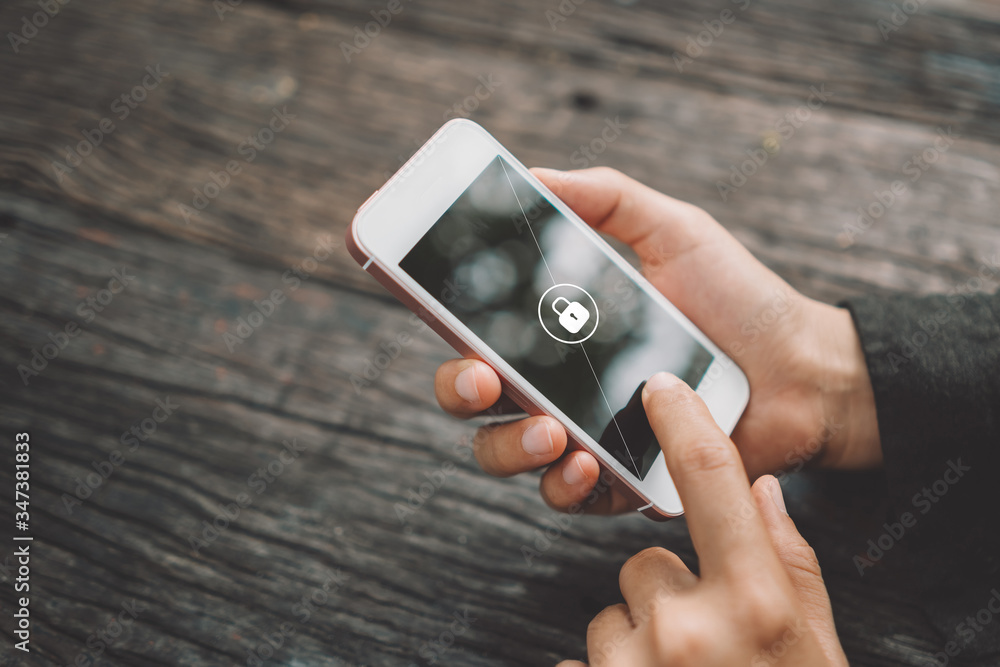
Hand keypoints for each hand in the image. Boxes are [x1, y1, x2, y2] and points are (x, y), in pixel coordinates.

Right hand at [434, 167, 880, 513]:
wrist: (804, 370)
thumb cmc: (738, 298)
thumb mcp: (671, 230)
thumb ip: (605, 199)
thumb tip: (532, 173)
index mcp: (556, 328)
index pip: (476, 328)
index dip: (441, 320)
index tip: (420, 298)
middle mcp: (556, 384)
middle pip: (470, 397)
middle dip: (459, 389)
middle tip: (484, 376)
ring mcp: (583, 435)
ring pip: (504, 454)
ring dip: (509, 446)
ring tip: (551, 429)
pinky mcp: (618, 481)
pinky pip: (568, 496)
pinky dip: (566, 486)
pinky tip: (589, 464)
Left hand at [557, 372, 847, 666]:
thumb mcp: (814, 640)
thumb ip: (789, 559)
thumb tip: (761, 491)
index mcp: (753, 602)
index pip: (711, 480)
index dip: (683, 424)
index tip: (662, 390)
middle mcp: (686, 630)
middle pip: (644, 564)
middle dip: (668, 593)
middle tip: (706, 642)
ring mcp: (630, 666)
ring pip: (612, 615)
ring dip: (640, 641)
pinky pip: (580, 662)